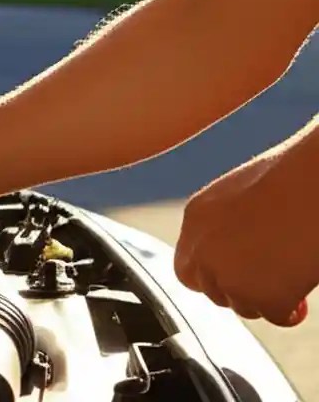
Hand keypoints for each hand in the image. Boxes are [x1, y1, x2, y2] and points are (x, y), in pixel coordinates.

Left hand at [175, 151, 318, 326]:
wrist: (315, 181)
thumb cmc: (292, 176)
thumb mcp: (241, 194)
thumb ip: (227, 224)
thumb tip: (239, 248)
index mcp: (197, 218)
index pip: (186, 266)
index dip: (210, 275)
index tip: (234, 274)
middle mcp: (204, 251)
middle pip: (211, 291)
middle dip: (237, 291)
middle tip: (266, 281)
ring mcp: (231, 278)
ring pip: (243, 306)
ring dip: (263, 300)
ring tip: (289, 279)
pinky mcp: (264, 297)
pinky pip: (274, 316)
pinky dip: (288, 312)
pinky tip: (301, 300)